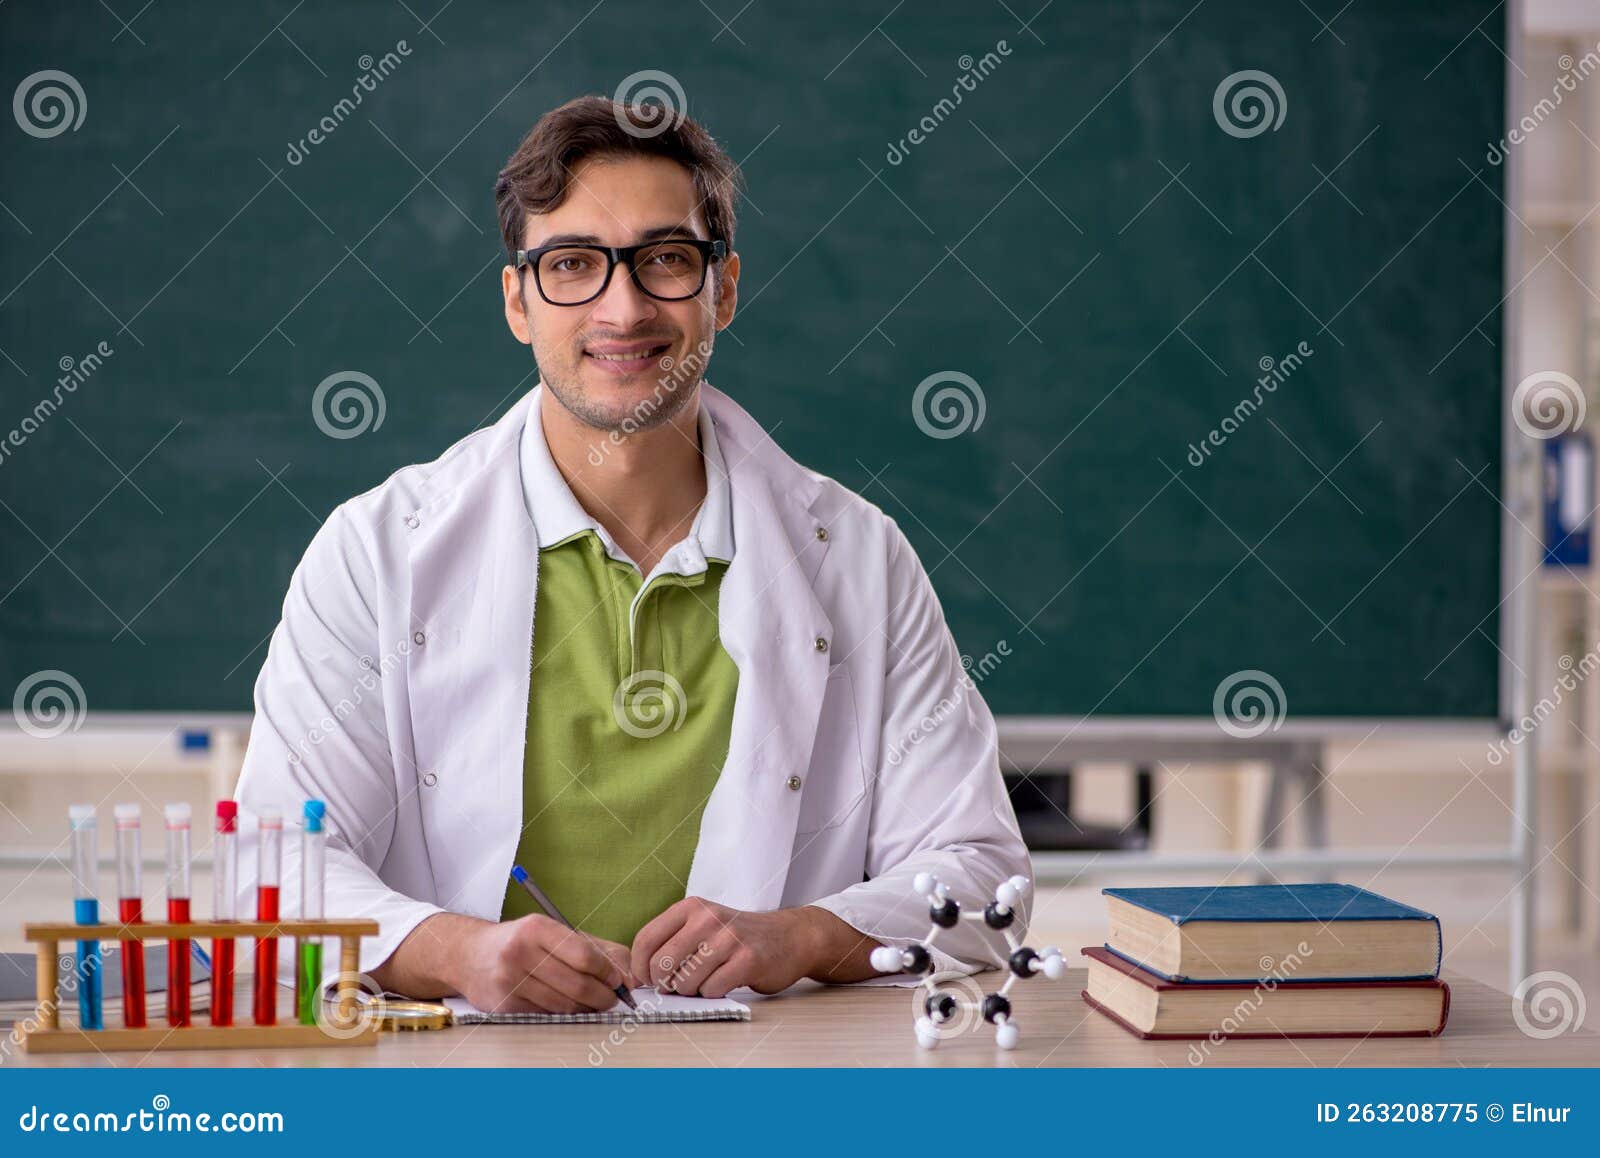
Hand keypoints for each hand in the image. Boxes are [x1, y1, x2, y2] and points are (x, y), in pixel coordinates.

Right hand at [456, 913, 637, 1014]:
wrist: (471, 955)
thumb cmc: (524, 943)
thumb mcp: (558, 934)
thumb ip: (599, 951)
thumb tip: (629, 979)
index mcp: (538, 928)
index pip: (586, 956)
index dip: (608, 973)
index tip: (618, 981)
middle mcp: (520, 952)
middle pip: (578, 985)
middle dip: (604, 997)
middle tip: (612, 1000)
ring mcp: (509, 980)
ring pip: (564, 1006)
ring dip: (586, 1009)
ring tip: (593, 1004)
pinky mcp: (503, 1005)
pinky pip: (546, 1016)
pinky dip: (564, 1015)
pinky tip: (567, 1008)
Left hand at [630, 898, 877, 998]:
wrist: (790, 936)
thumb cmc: (738, 937)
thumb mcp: (703, 925)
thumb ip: (673, 941)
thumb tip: (639, 975)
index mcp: (691, 907)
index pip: (646, 939)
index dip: (639, 967)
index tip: (646, 981)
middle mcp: (707, 918)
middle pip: (662, 964)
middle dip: (664, 984)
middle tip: (677, 985)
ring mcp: (728, 938)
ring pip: (685, 981)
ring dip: (691, 991)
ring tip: (706, 980)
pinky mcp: (747, 959)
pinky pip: (712, 989)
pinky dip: (713, 993)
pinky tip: (724, 982)